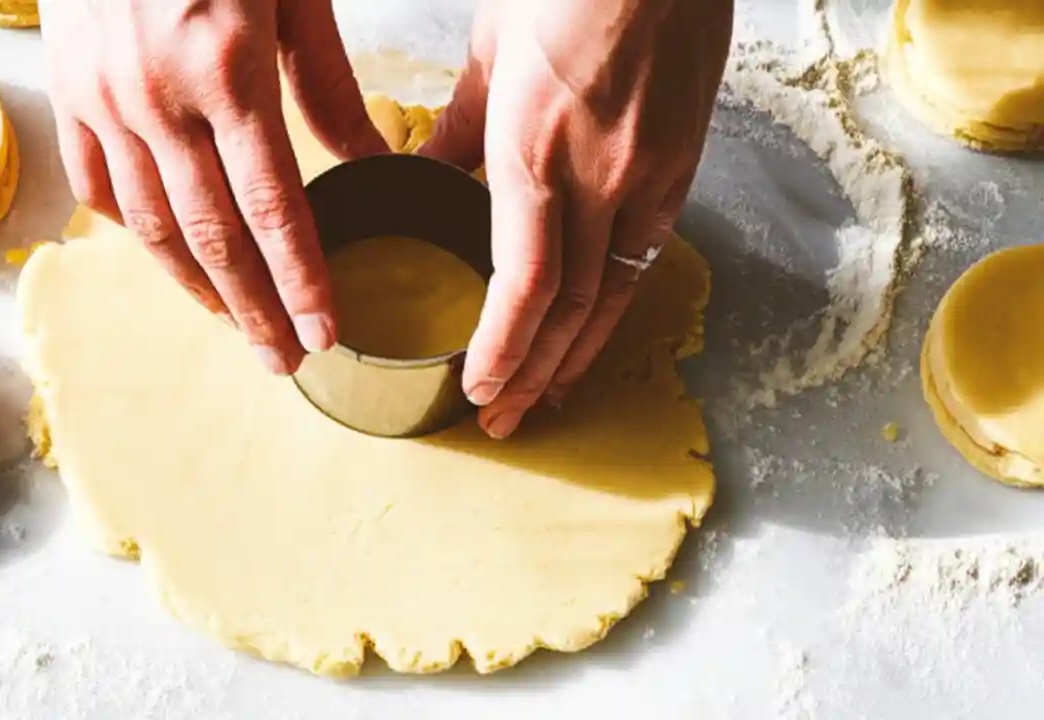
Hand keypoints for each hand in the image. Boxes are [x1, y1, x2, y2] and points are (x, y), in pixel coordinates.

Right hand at [41, 0, 387, 373]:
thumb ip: (331, 84)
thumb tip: (369, 161)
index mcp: (228, 74)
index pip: (272, 209)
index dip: (301, 279)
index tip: (325, 333)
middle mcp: (159, 102)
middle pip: (212, 237)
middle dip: (253, 309)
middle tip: (285, 360)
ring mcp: (103, 103)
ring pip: (152, 226)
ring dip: (196, 288)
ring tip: (235, 328)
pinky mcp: (68, 94)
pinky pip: (97, 185)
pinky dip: (135, 231)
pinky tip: (169, 258)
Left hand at [421, 0, 730, 437]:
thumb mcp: (492, 51)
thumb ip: (461, 125)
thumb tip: (436, 167)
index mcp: (536, 148)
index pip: (524, 285)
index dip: (503, 350)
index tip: (476, 387)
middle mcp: (600, 177)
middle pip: (570, 309)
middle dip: (532, 374)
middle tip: (502, 420)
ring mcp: (649, 175)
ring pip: (612, 294)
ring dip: (575, 358)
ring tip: (545, 400)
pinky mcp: (681, 166)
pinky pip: (644, 257)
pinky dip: (614, 308)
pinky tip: (592, 335)